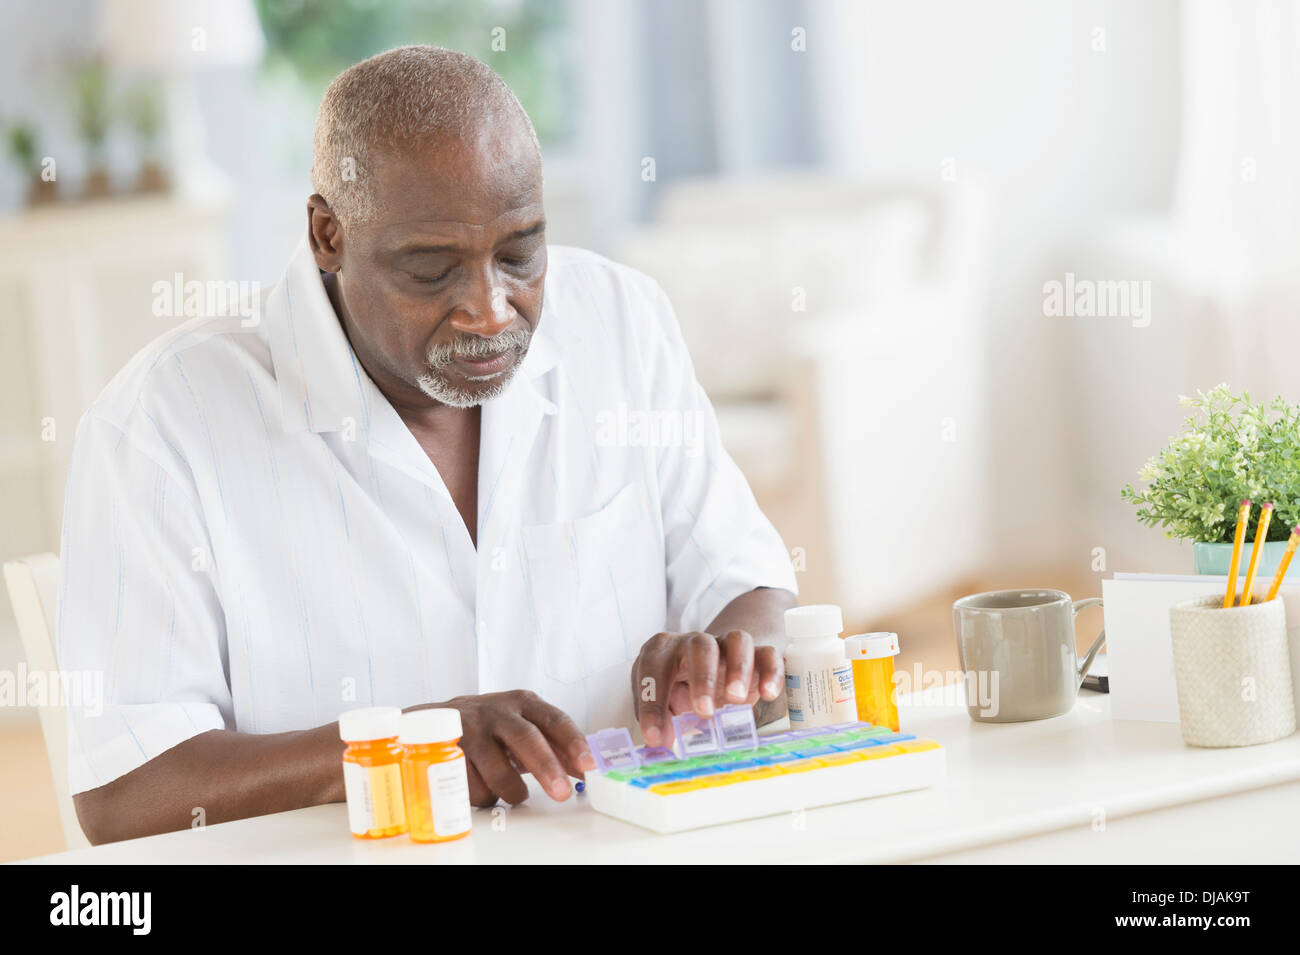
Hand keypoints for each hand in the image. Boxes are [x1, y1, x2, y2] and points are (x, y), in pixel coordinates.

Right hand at [416, 691, 594, 807]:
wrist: (435, 720)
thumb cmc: (491, 726)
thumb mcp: (523, 725)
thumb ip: (554, 745)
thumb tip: (585, 769)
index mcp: (522, 703)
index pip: (554, 719)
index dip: (573, 742)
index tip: (588, 764)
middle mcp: (496, 712)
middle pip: (526, 739)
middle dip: (546, 768)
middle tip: (561, 793)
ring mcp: (470, 731)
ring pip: (498, 771)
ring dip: (513, 790)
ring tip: (516, 792)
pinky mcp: (448, 753)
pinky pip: (473, 787)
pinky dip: (486, 795)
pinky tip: (486, 786)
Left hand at [631, 630, 783, 747]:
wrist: (714, 664)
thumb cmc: (681, 688)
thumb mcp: (665, 704)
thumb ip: (662, 721)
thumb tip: (659, 745)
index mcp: (662, 651)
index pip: (652, 669)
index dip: (652, 704)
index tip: (655, 737)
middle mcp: (694, 642)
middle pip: (700, 646)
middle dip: (701, 678)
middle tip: (704, 712)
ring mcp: (728, 644)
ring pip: (738, 642)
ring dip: (738, 669)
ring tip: (735, 700)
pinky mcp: (757, 653)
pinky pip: (768, 654)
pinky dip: (771, 672)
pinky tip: (767, 694)